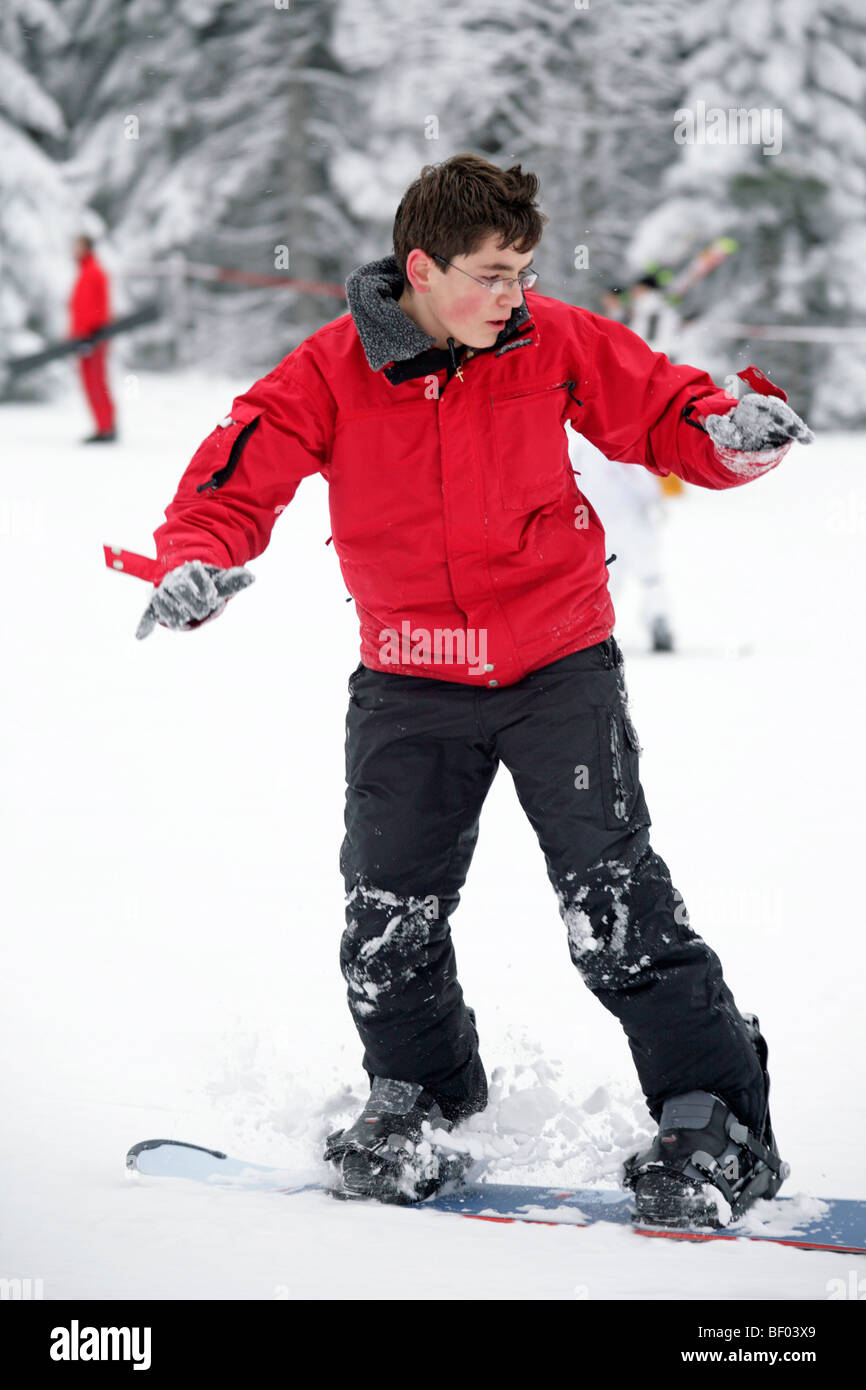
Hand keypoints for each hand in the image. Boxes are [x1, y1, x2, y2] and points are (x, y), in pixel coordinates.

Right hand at [135, 559, 253, 639]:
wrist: (183, 584)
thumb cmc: (206, 586)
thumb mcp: (220, 583)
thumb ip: (234, 582)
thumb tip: (252, 577)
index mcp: (191, 571)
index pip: (196, 580)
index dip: (205, 591)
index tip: (211, 597)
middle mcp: (174, 580)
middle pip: (181, 592)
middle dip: (195, 605)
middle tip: (203, 610)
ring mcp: (163, 593)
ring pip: (167, 606)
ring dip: (179, 615)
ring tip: (186, 616)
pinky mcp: (155, 606)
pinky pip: (148, 614)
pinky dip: (144, 624)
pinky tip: (141, 636)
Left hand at [704, 392, 813, 451]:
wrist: (745, 445)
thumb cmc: (735, 435)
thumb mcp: (724, 434)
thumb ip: (719, 428)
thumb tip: (710, 420)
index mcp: (753, 406)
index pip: (760, 404)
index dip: (766, 407)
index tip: (771, 410)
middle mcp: (769, 410)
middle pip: (778, 411)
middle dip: (785, 417)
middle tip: (790, 425)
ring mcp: (779, 420)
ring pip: (789, 421)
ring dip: (796, 427)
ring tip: (802, 434)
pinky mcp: (787, 431)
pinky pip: (796, 431)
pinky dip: (803, 434)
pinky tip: (809, 440)